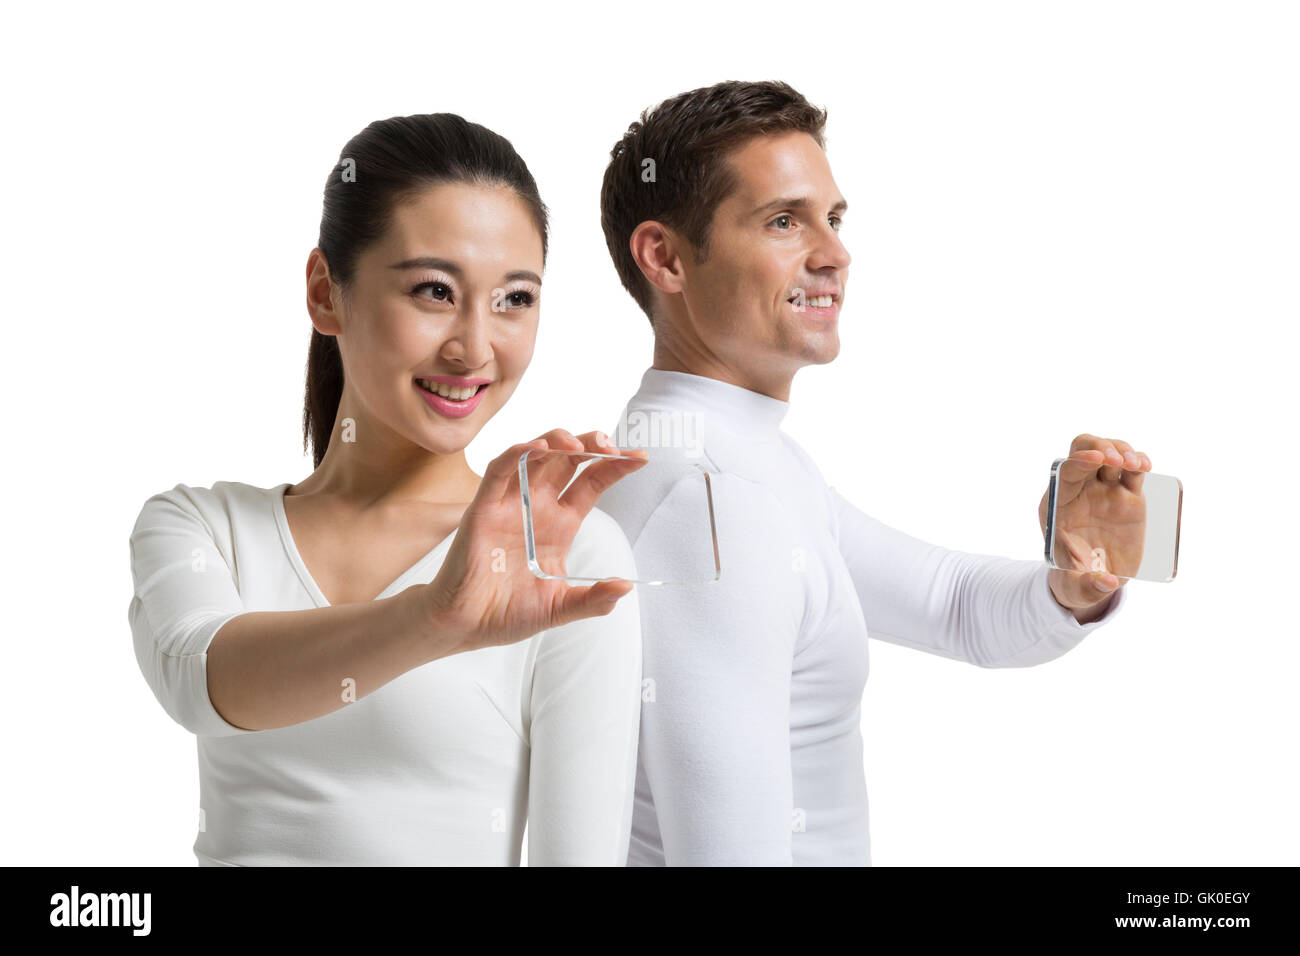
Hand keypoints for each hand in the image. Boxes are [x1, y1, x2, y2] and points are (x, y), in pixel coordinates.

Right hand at [421, 428, 647, 654]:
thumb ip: (592, 599)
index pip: (591, 483)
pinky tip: (537, 449)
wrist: (466, 626)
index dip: (615, 467)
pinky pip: (500, 471)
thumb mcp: (560, 607)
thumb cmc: (507, 614)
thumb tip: (625, 588)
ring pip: (536, 455)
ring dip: (558, 442)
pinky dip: (518, 454)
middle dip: (592, 445)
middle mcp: (537, 507)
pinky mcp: (483, 508)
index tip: (640, 457)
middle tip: (612, 444)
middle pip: (568, 461)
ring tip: (580, 445)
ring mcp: (510, 504)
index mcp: (559, 525)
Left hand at [1038, 433, 1150, 610]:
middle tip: (1118, 461)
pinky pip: (1132, 469)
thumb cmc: (1076, 579)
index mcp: (1058, 505)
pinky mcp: (1128, 495)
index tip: (1097, 460)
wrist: (1094, 579)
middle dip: (1101, 448)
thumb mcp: (1076, 588)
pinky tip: (1145, 465)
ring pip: (1111, 453)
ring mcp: (1105, 490)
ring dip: (1123, 450)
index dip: (1079, 461)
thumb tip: (1106, 582)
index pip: (1065, 471)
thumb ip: (1088, 587)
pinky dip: (1139, 461)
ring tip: (1137, 464)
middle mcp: (1080, 490)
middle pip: (1084, 450)